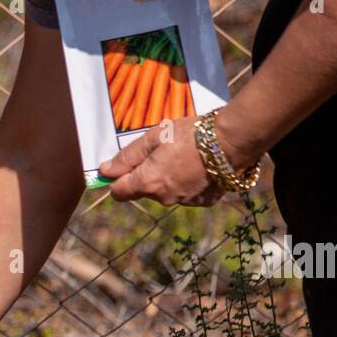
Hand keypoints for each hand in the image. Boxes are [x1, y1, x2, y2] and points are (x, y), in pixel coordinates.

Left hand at [99, 116, 223, 206]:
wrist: (232, 141)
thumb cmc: (190, 134)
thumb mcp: (154, 137)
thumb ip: (127, 156)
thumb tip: (105, 171)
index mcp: (147, 182)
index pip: (118, 192)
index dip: (117, 179)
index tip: (122, 167)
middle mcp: (163, 198)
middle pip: (143, 190)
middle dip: (146, 174)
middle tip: (162, 151)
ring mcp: (184, 202)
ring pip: (166, 192)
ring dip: (168, 178)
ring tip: (184, 156)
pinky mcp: (203, 201)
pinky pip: (187, 194)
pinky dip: (188, 182)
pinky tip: (198, 166)